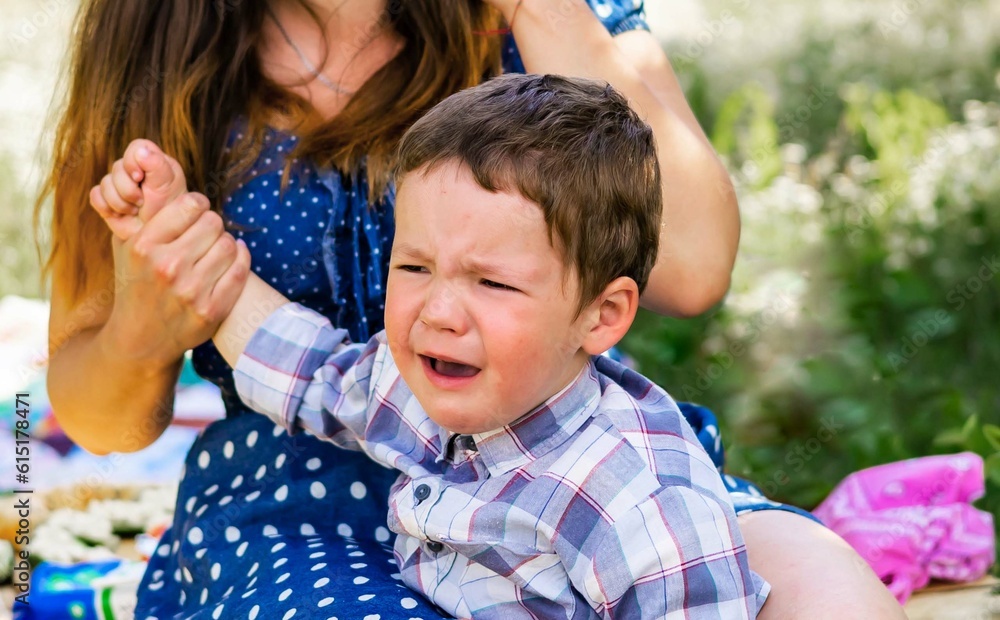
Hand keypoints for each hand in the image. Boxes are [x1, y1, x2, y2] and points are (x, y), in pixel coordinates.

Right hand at [89, 140, 251, 364]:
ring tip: (213, 251)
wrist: (139, 338)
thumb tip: (160, 158)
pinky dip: (241, 260)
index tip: (194, 213)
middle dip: (211, 226)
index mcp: (144, 245)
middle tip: (204, 235)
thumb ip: (149, 211)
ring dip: (226, 244)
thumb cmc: (136, 282)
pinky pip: (241, 270)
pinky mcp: (211, 310)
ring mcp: (190, 291)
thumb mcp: (129, 245)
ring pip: (229, 244)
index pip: (191, 204)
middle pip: (214, 221)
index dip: (197, 206)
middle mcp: (167, 267)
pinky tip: (231, 261)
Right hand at [90, 139, 187, 240]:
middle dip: (127, 189)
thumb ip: (158, 167)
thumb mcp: (168, 189)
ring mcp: (120, 185)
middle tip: (141, 203)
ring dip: (120, 202)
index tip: (140, 179)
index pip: (136, 147)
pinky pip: (95, 196)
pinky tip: (121, 215)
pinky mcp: (108, 199)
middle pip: (117, 167)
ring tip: (135, 211)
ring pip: (105, 183)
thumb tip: (141, 151)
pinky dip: (107, 208)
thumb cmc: (170, 214)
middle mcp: (137, 170)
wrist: (159, 241)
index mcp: (156, 162)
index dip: (133, 163)